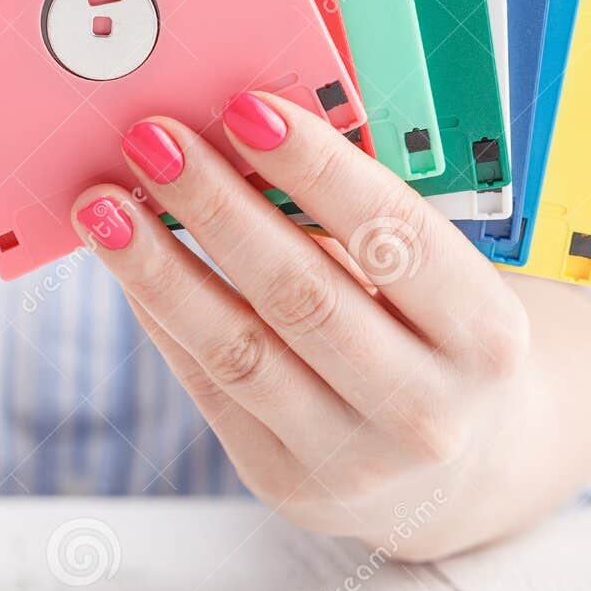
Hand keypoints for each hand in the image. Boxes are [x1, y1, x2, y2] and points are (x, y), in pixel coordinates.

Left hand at [72, 92, 534, 556]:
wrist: (459, 474)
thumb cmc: (434, 338)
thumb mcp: (437, 282)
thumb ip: (358, 218)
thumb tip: (241, 130)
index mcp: (486, 334)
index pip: (393, 236)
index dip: (315, 169)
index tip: (244, 107)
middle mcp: (428, 408)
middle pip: (300, 292)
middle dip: (214, 206)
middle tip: (151, 140)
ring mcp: (355, 460)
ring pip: (236, 348)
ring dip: (157, 266)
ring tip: (104, 206)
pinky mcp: (287, 483)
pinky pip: (208, 386)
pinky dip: (162, 316)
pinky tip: (127, 264)